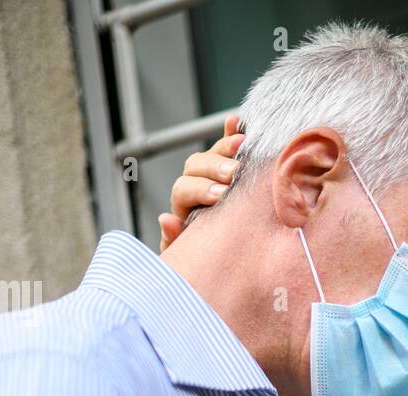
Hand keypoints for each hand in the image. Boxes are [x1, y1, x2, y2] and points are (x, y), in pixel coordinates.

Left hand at [159, 113, 244, 251]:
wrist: (221, 262)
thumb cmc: (202, 259)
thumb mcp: (185, 257)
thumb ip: (173, 241)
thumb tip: (165, 218)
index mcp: (183, 207)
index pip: (183, 189)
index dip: (199, 189)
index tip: (218, 196)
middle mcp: (195, 186)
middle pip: (196, 166)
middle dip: (215, 167)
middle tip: (232, 175)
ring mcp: (213, 176)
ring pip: (213, 153)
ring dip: (226, 146)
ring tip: (242, 144)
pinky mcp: (231, 168)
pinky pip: (228, 147)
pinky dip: (231, 133)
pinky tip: (237, 121)